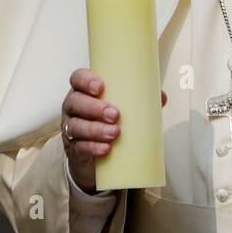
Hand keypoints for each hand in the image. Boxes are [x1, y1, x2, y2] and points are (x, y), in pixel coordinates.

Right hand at [61, 68, 166, 192]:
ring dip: (95, 129)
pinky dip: (93, 148)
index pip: (77, 79)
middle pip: (75, 102)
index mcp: (83, 91)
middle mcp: (73, 107)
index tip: (101, 87)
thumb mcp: (121, 108)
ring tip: (115, 133)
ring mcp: (70, 127)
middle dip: (94, 108)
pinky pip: (79, 147)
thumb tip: (161, 97)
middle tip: (115, 114)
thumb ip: (139, 101)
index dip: (86, 81)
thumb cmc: (107, 121)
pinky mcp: (73, 148)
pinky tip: (106, 149)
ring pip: (76, 126)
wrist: (95, 153)